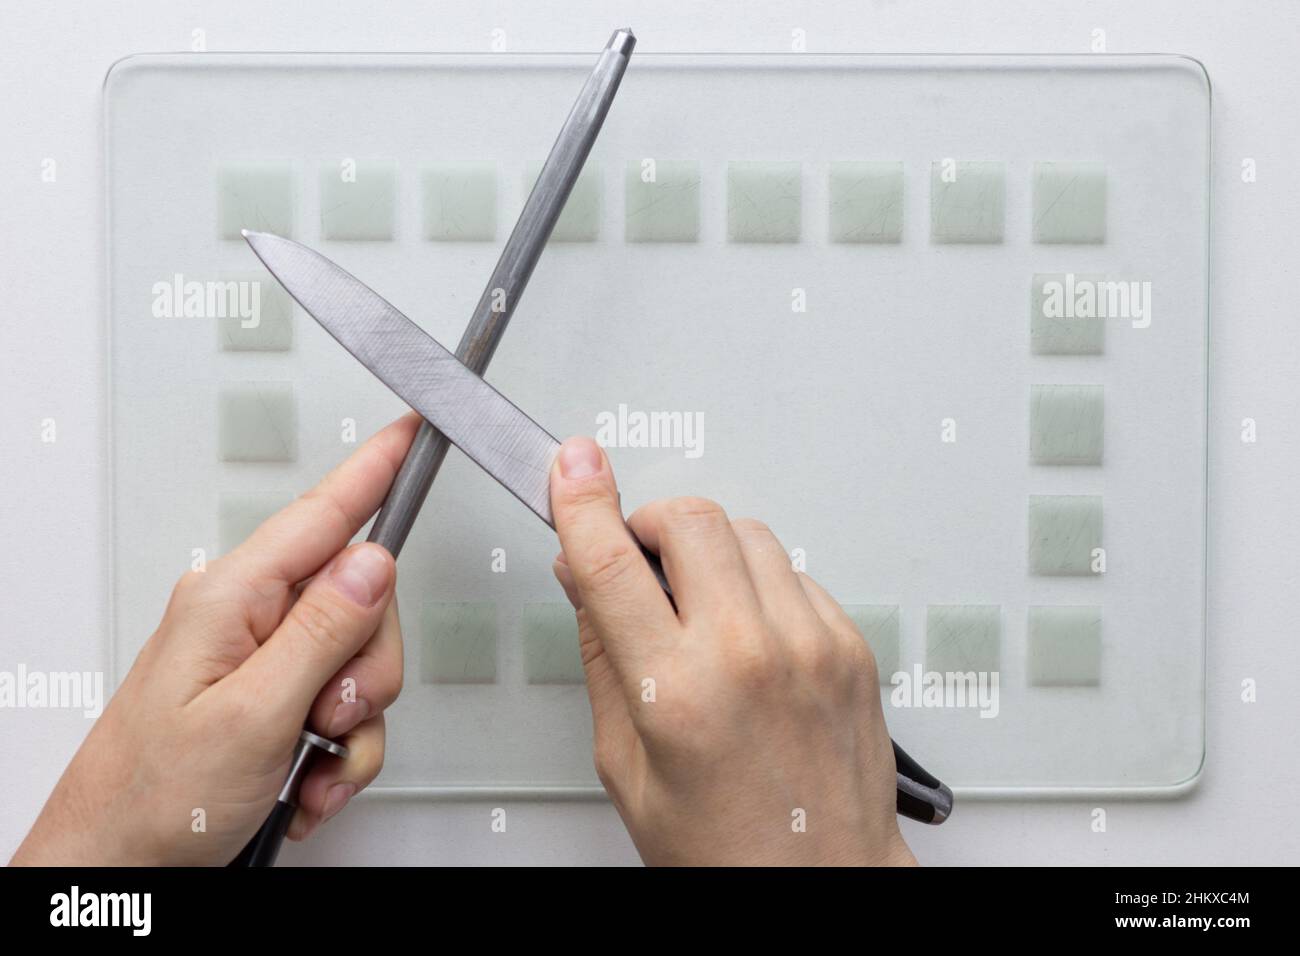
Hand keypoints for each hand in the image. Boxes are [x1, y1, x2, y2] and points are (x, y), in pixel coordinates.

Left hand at [11, 414, 420, 865]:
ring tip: (310, 762)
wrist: (115, 862)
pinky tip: (307, 778)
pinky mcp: (270, 694)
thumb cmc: (153, 796)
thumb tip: (374, 563)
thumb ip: (322, 632)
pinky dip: (338, 750)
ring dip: (353, 724)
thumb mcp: (253, 715)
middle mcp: (247, 615)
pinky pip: (342, 703)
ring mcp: (260, 656)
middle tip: (334, 716)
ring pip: (360, 659)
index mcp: (232, 598)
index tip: (411, 430)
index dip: (373, 470)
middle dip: (368, 670)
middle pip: (361, 601)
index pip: (322, 515)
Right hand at [548, 437, 915, 865]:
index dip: (583, 501)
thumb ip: (603, 656)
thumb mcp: (627, 764)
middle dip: (650, 523)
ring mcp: (810, 643)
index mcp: (676, 693)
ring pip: (746, 532)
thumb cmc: (727, 848)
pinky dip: (759, 584)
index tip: (572, 467)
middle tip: (637, 560)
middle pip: (690, 518)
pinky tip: (748, 632)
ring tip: (697, 606)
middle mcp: (749, 655)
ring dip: (708, 552)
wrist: (823, 882)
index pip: (612, 562)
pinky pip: (793, 571)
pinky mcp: (849, 643)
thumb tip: (583, 576)